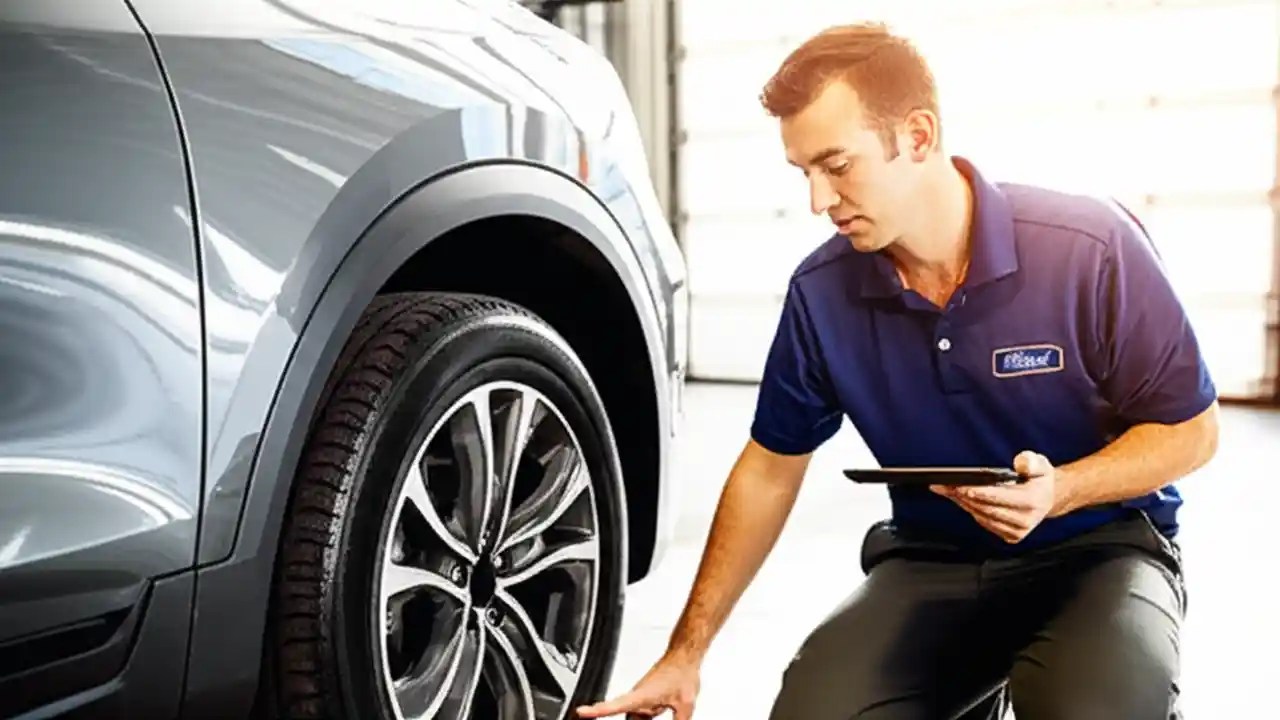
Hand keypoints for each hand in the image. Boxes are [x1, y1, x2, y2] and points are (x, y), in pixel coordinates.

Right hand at [575, 654, 700, 719]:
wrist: (683, 657)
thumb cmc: (681, 673)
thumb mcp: (685, 705)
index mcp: (642, 695)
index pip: (615, 705)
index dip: (597, 710)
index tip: (581, 711)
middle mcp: (638, 695)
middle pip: (627, 717)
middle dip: (632, 719)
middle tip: (652, 712)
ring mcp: (641, 696)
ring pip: (635, 716)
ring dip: (644, 719)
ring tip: (661, 707)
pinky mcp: (646, 697)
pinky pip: (642, 713)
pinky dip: (648, 717)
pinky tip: (662, 711)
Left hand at [931, 451, 1061, 543]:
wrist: (1047, 499)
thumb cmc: (1039, 479)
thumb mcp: (1040, 464)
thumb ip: (1031, 461)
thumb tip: (1020, 463)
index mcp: (1032, 502)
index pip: (1001, 498)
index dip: (980, 493)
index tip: (962, 487)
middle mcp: (1024, 520)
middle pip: (987, 508)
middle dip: (964, 496)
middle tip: (944, 485)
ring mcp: (1016, 531)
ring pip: (982, 517)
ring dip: (962, 503)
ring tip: (946, 489)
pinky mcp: (1009, 536)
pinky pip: (983, 522)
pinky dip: (969, 510)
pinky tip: (958, 498)